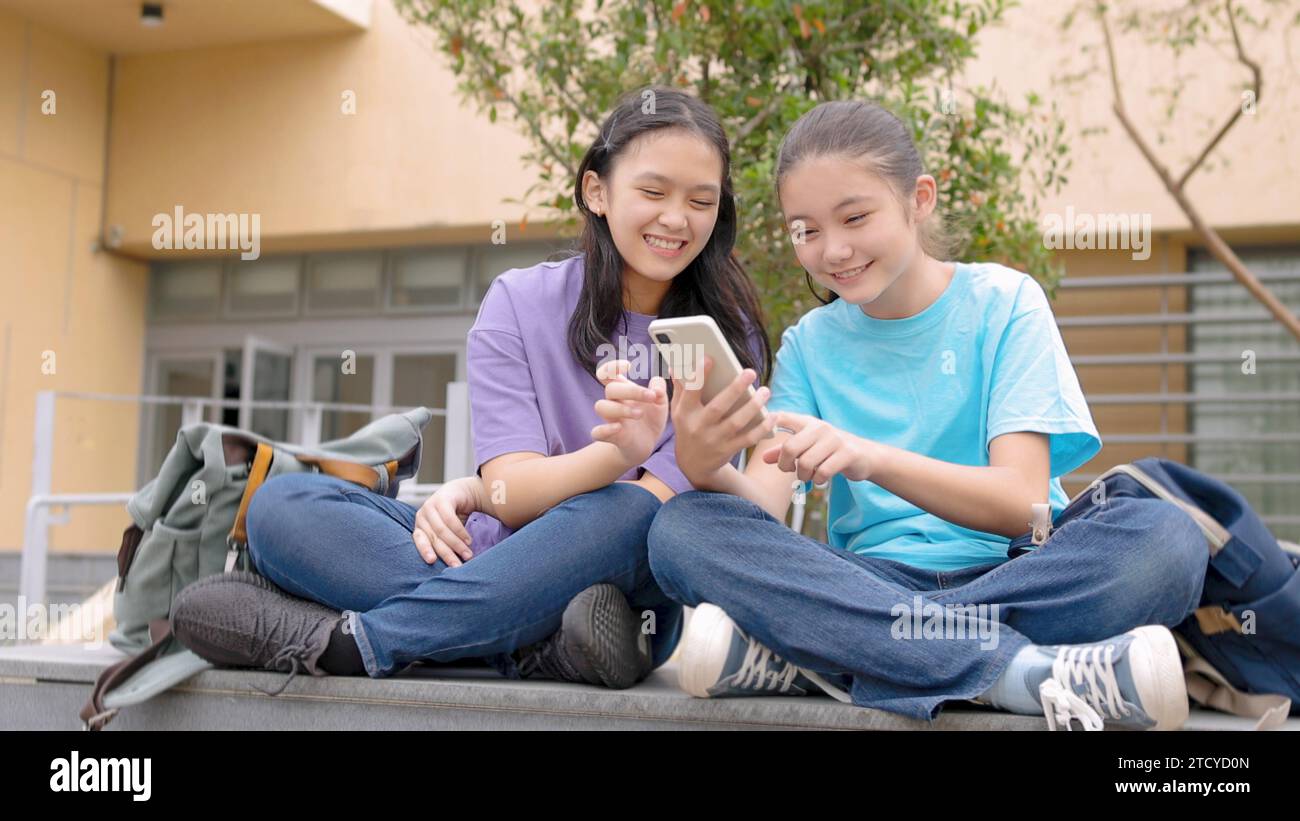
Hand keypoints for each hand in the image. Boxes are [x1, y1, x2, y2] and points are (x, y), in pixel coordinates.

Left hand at [412, 476, 482, 566]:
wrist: (462, 492)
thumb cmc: (454, 516)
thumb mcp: (446, 531)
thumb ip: (444, 544)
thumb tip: (451, 567)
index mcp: (420, 526)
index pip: (419, 540)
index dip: (424, 550)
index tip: (432, 561)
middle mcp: (422, 516)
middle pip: (433, 538)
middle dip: (447, 554)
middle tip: (458, 565)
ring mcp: (430, 506)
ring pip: (441, 530)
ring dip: (456, 544)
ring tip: (468, 554)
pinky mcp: (441, 499)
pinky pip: (450, 519)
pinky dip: (460, 532)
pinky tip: (468, 540)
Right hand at [590, 359, 668, 466]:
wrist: (646, 446)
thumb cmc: (650, 420)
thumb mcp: (660, 403)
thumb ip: (659, 390)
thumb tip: (656, 384)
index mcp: (624, 391)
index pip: (608, 373)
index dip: (613, 366)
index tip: (629, 366)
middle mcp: (614, 403)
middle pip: (611, 389)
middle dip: (631, 391)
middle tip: (651, 397)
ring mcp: (611, 420)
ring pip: (601, 407)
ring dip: (621, 408)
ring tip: (640, 414)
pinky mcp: (610, 437)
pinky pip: (597, 432)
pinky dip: (605, 429)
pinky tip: (619, 428)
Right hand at [670, 356, 775, 487]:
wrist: (693, 464)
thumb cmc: (688, 428)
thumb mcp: (678, 410)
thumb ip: (680, 387)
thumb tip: (676, 363)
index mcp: (685, 413)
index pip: (691, 392)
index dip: (699, 375)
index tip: (710, 358)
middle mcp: (699, 427)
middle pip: (718, 407)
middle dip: (735, 388)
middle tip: (750, 372)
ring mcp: (714, 440)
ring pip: (736, 422)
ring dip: (753, 406)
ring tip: (765, 391)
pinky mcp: (728, 450)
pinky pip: (748, 438)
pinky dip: (762, 428)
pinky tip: (773, 415)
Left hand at [761, 411, 876, 483]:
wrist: (865, 455)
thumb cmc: (830, 451)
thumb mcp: (807, 448)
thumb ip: (785, 452)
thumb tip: (763, 458)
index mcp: (807, 423)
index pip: (782, 417)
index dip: (769, 423)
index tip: (764, 435)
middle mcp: (820, 428)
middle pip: (790, 448)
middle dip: (786, 465)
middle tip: (791, 471)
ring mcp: (835, 439)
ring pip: (806, 463)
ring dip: (804, 476)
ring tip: (808, 476)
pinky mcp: (847, 453)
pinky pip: (823, 472)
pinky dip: (818, 480)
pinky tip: (820, 479)